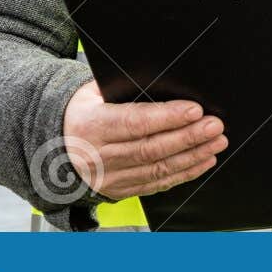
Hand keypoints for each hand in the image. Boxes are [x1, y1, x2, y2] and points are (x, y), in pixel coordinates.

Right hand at [59, 80, 228, 200]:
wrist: (55, 145)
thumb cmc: (82, 112)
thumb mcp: (93, 92)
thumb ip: (125, 88)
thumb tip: (163, 81)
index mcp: (93, 126)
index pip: (135, 122)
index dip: (167, 117)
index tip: (195, 110)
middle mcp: (100, 156)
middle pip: (151, 148)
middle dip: (188, 137)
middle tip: (214, 126)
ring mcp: (110, 177)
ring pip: (157, 169)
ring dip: (192, 156)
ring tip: (216, 142)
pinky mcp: (120, 190)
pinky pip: (156, 183)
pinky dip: (183, 174)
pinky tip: (203, 161)